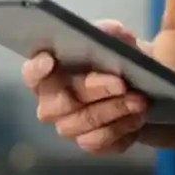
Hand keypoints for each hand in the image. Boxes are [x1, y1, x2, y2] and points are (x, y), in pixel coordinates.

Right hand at [22, 20, 150, 154]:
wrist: (142, 87)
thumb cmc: (118, 60)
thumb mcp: (119, 41)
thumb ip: (111, 33)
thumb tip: (112, 31)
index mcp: (49, 72)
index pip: (31, 73)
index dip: (36, 69)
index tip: (50, 60)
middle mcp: (51, 103)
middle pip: (60, 102)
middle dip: (93, 90)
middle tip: (121, 84)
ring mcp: (69, 126)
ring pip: (83, 123)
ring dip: (114, 111)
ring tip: (139, 100)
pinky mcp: (90, 143)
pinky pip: (100, 142)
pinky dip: (122, 128)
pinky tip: (138, 117)